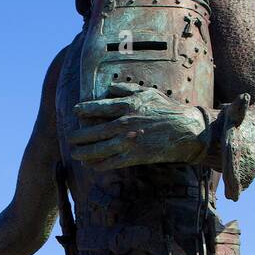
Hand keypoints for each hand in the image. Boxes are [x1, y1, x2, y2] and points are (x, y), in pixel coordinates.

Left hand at [69, 83, 207, 170]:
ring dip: (84, 153)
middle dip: (79, 136)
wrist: (185, 130)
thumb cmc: (167, 109)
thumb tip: (108, 88)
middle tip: (69, 139)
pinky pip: (111, 162)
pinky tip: (92, 165)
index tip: (75, 112)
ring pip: (99, 149)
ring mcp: (128, 141)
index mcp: (127, 106)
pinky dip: (100, 165)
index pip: (99, 107)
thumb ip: (126, 89)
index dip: (84, 110)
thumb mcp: (147, 92)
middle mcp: (124, 123)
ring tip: (75, 154)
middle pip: (94, 131)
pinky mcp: (134, 156)